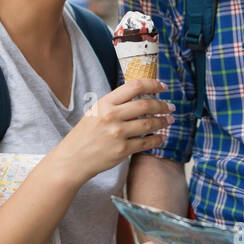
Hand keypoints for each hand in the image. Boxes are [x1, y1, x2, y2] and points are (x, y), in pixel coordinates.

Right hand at [52, 79, 172, 181]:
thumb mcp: (95, 112)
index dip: (153, 84)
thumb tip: (140, 96)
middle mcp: (111, 116)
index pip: (135, 86)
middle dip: (162, 106)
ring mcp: (117, 133)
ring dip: (163, 121)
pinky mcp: (122, 150)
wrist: (73, 159)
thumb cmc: (85, 134)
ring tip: (169, 120)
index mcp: (105, 102)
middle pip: (146, 105)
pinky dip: (157, 139)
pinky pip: (146, 143)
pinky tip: (161, 137)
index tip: (163, 87)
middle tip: (170, 107)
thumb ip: (115, 104)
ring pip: (149, 124)